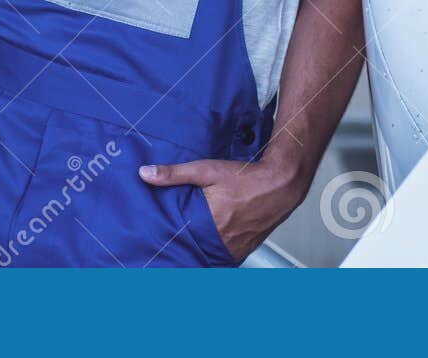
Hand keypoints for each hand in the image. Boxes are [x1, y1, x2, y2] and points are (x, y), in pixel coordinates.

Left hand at [139, 157, 304, 264]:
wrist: (281, 184)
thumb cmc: (247, 177)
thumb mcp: (207, 170)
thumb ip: (175, 173)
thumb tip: (146, 174)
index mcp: (211, 222)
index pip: (179, 240)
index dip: (167, 240)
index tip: (156, 240)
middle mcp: (223, 240)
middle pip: (193, 251)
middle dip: (181, 247)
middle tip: (169, 243)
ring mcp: (236, 248)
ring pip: (208, 257)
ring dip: (198, 252)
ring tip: (188, 244)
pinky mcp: (245, 250)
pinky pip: (224, 257)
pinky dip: (214, 252)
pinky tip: (209, 244)